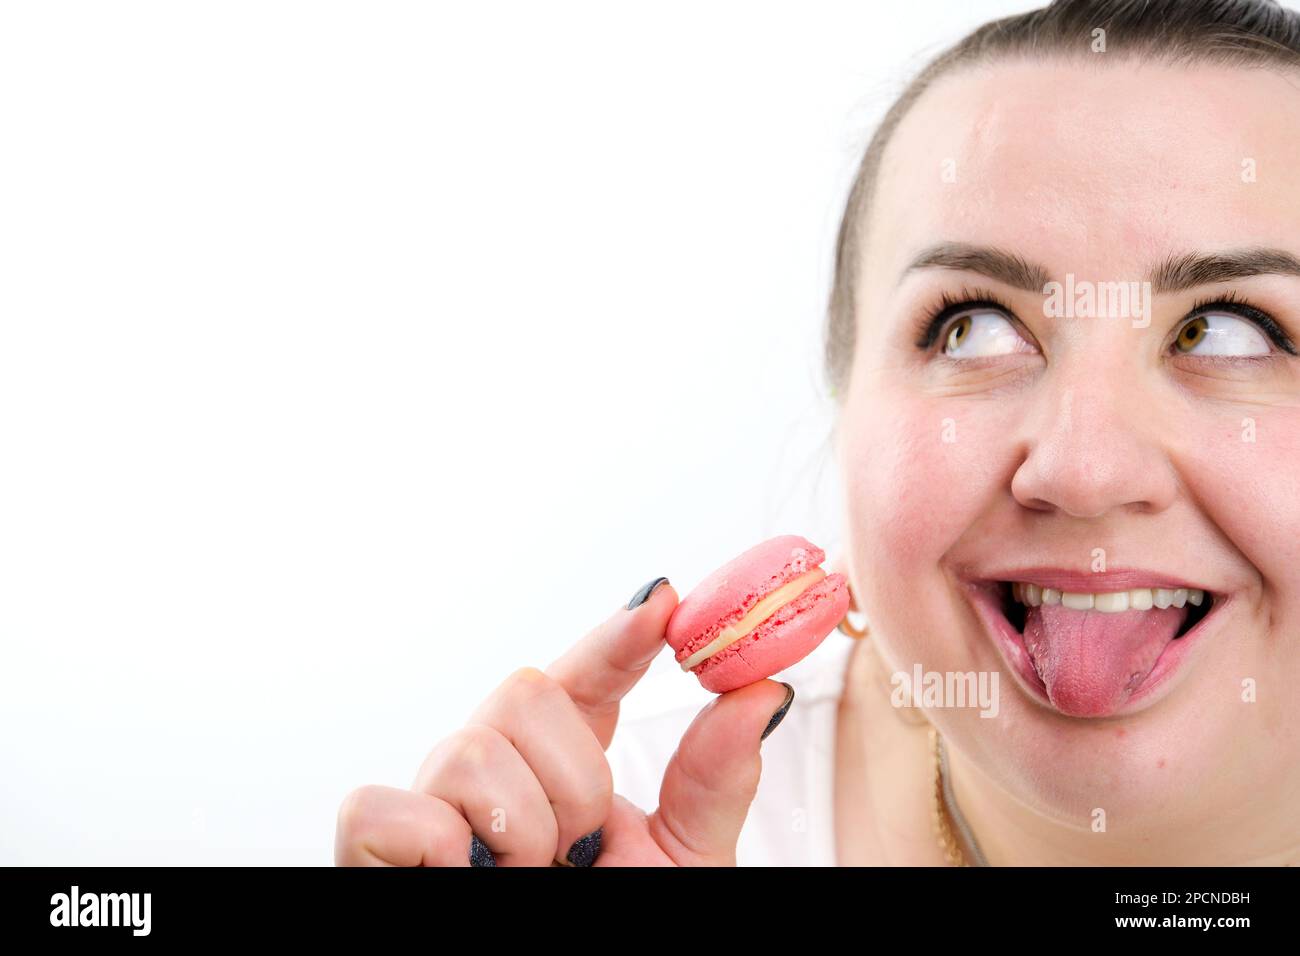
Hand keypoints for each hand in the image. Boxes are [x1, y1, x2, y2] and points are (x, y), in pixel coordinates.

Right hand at [334, 577, 793, 864]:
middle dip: (573, 773)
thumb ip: (715, 781)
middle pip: (521, 691)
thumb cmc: (616, 934)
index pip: (584, 676)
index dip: (619, 637)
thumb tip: (764, 691)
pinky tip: (462, 879)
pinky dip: (436, 847)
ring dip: (520, 826)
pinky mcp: (371, 852)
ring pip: (465, 748)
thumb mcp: (682, 864)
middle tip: (583, 847)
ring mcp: (432, 810)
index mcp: (565, 769)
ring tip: (530, 881)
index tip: (664, 604)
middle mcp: (495, 776)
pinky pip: (384, 808)